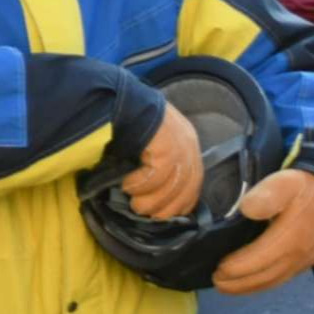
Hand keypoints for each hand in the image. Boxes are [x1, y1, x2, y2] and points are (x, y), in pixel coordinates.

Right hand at [119, 99, 202, 220]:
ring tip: (134, 203)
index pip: (194, 182)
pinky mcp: (167, 146)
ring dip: (151, 201)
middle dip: (166, 206)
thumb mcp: (151, 143)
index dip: (181, 202)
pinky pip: (156, 176)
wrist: (118, 99)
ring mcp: (181, 144)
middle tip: (145, 213)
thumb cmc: (129, 121)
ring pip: (172, 186)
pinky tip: (127, 184)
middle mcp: (189, 143)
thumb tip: (155, 194)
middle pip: (186, 187)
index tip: (164, 215)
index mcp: (187, 142)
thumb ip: (158, 163)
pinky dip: (140, 185)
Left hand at [209, 168, 313, 294]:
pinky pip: (282, 278)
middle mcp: (298, 255)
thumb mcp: (285, 183)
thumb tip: (246, 209)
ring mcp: (303, 262)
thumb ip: (266, 195)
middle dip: (238, 283)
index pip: (259, 260)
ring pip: (273, 281)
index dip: (237, 267)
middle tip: (215, 281)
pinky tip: (251, 282)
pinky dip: (263, 284)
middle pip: (264, 277)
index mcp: (291, 237)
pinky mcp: (306, 263)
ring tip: (226, 286)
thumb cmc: (305, 188)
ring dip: (249, 287)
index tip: (217, 268)